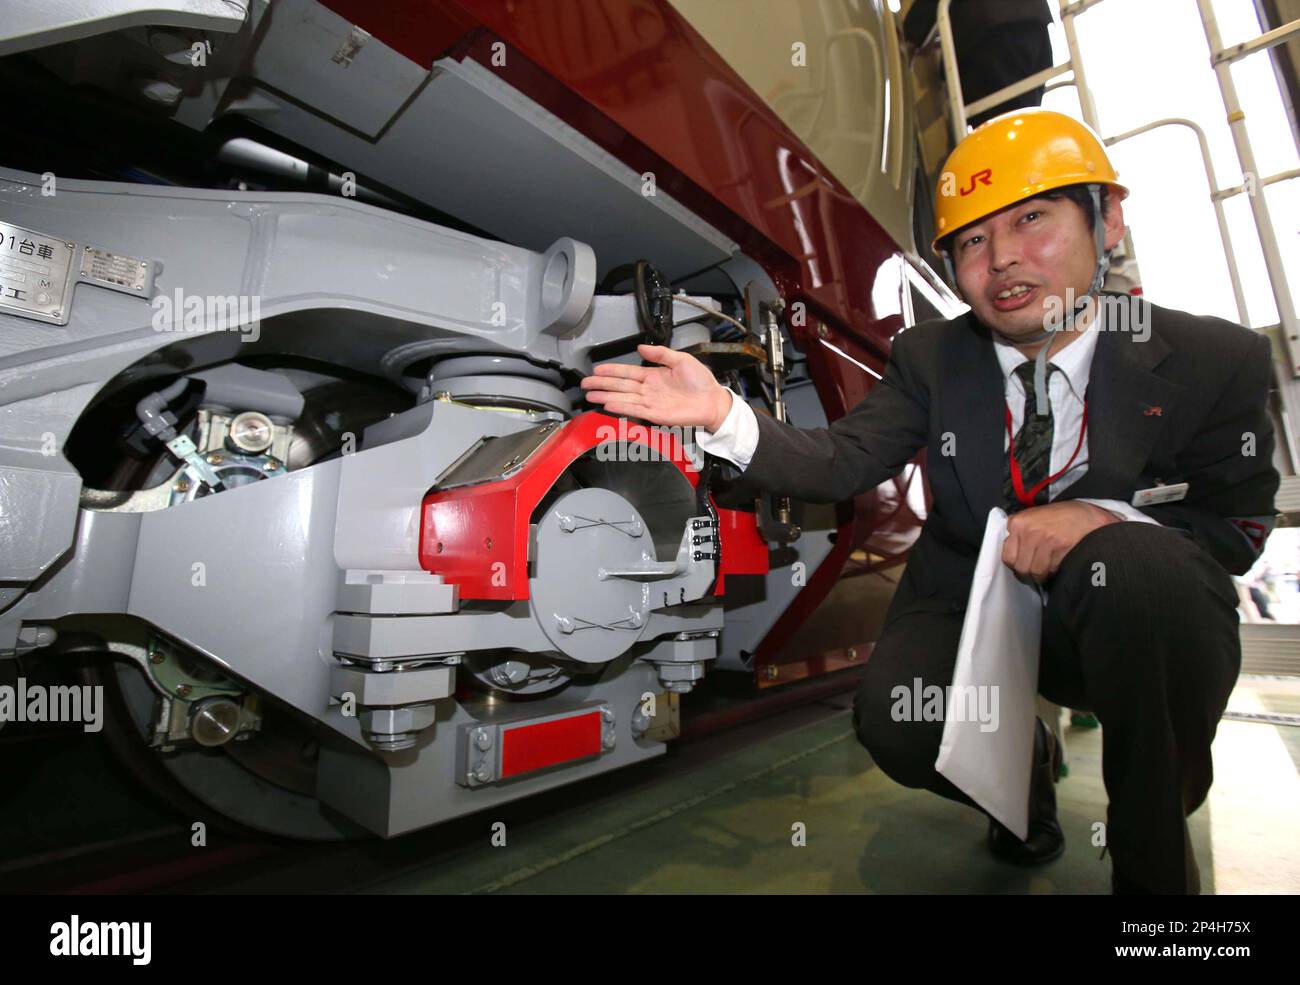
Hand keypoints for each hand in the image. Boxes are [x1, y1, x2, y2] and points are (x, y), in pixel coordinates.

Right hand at [579, 344, 731, 430]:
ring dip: (606, 396)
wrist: (713, 400)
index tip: (597, 370)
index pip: (627, 372)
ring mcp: (650, 403)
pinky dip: (621, 407)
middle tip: (585, 384)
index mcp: (654, 375)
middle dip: (601, 384)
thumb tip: (641, 348)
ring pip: (623, 398)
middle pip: (620, 386)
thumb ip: (660, 354)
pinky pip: (635, 410)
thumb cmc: (701, 382)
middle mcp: (649, 390)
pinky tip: (608, 404)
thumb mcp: (680, 359)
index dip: (611, 371)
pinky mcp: (655, 415)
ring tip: (590, 395)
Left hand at [1001, 501, 1120, 582]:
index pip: (1006, 556)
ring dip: (1042, 575)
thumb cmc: (1060, 518)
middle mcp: (1028, 530)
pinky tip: (1059, 562)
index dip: (1016, 563)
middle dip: (1028, 573)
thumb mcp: (1033, 518)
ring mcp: (1044, 539)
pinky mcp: (1060, 547)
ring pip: (1035, 571)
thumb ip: (1020, 534)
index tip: (1023, 564)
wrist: (1087, 516)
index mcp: (1017, 522)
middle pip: (1020, 567)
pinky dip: (1055, 570)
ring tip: (1048, 568)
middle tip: (1036, 570)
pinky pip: (1051, 569)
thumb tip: (1011, 555)